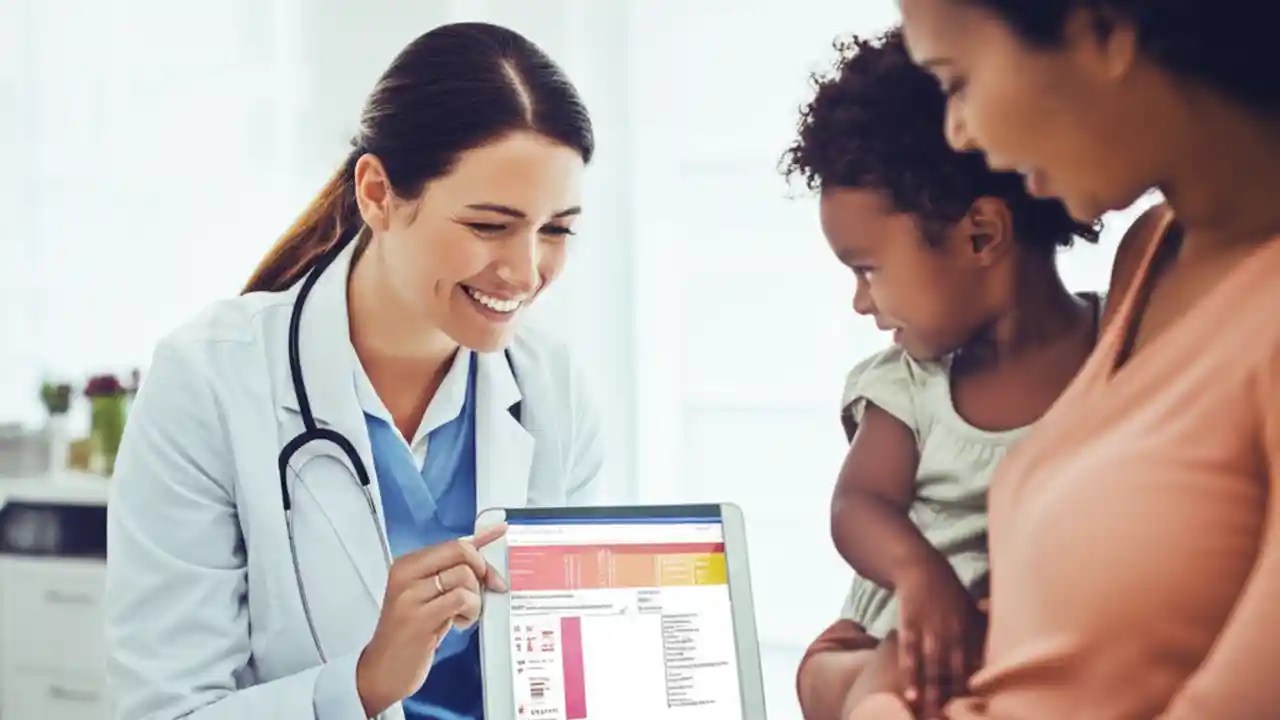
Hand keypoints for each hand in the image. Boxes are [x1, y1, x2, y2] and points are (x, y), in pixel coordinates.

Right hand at [355, 523, 507, 716]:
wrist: (383, 669)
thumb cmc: (410, 632)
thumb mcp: (428, 595)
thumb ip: (450, 570)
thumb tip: (483, 541)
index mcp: (407, 564)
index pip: (453, 543)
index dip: (482, 545)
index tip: (502, 532)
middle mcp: (405, 574)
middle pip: (461, 552)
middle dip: (483, 570)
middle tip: (486, 590)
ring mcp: (410, 595)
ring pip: (464, 576)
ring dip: (475, 598)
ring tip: (464, 614)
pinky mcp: (419, 617)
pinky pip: (461, 599)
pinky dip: (471, 611)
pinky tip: (460, 622)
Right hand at [894, 557, 985, 718]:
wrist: (918, 566)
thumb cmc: (947, 588)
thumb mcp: (971, 605)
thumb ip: (984, 626)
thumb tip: (1009, 638)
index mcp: (970, 629)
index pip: (978, 664)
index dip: (980, 687)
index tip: (982, 708)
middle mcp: (953, 632)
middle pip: (956, 672)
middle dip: (956, 698)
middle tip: (955, 718)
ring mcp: (930, 630)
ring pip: (933, 668)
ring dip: (934, 694)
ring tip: (933, 716)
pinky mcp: (909, 627)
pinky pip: (910, 657)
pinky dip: (911, 677)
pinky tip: (912, 696)